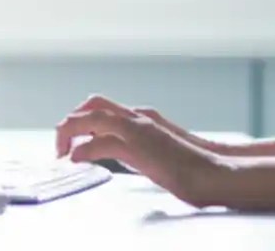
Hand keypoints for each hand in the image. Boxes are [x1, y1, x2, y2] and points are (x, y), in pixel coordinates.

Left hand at [55, 95, 229, 206]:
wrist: (213, 170)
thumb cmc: (192, 164)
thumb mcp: (160, 149)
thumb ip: (140, 147)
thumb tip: (122, 154)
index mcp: (144, 117)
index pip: (104, 107)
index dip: (83, 120)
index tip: (73, 138)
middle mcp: (138, 116)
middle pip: (92, 104)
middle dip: (72, 120)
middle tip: (61, 144)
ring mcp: (138, 128)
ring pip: (90, 117)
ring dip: (69, 132)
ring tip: (61, 152)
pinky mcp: (137, 145)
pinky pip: (98, 142)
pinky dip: (81, 150)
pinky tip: (75, 159)